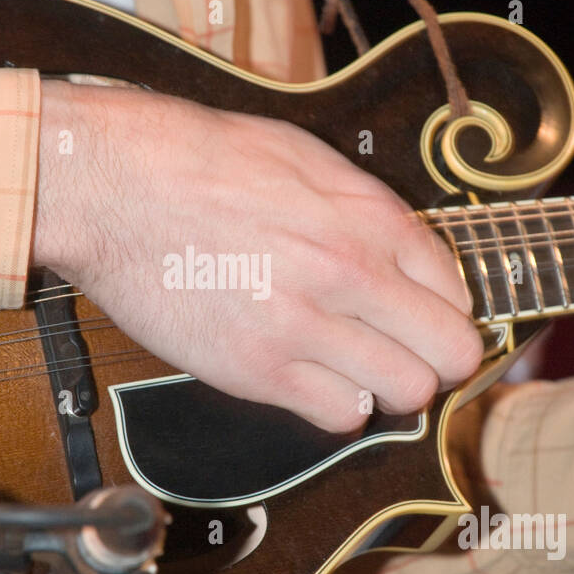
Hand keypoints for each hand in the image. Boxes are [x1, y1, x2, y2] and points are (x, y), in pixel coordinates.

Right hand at [33, 79, 482, 433]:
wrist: (115, 186)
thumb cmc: (199, 161)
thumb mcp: (305, 156)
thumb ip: (367, 208)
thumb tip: (408, 255)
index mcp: (368, 218)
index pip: (458, 292)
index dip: (443, 308)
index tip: (421, 315)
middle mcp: (349, 274)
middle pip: (450, 353)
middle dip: (438, 358)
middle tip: (408, 353)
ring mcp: (305, 327)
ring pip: (406, 393)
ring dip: (390, 386)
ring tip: (358, 367)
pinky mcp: (257, 370)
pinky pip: (342, 416)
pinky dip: (339, 406)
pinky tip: (315, 379)